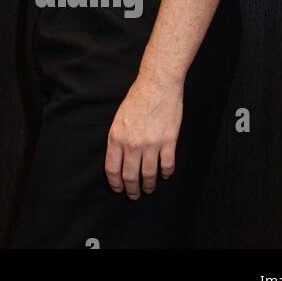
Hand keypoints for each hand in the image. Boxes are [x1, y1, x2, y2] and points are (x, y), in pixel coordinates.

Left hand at [105, 74, 183, 197]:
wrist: (157, 85)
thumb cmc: (137, 99)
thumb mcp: (119, 119)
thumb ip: (118, 139)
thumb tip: (119, 158)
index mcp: (116, 137)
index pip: (112, 169)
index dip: (115, 183)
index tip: (118, 189)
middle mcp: (132, 144)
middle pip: (130, 176)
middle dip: (131, 189)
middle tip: (133, 195)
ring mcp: (151, 144)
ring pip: (149, 175)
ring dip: (148, 185)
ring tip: (149, 189)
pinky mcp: (168, 142)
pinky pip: (167, 166)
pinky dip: (166, 174)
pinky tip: (165, 175)